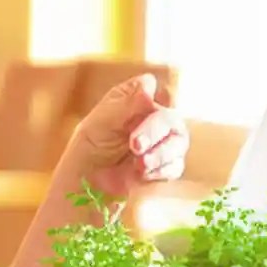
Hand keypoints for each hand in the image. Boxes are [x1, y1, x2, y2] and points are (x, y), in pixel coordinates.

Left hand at [69, 73, 188, 196]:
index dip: (147, 96)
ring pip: (178, 142)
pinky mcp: (166, 166)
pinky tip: (142, 175)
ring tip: (139, 165)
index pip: (151, 87)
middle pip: (170, 117)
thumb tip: (150, 83)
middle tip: (135, 146)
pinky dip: (160, 170)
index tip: (140, 106)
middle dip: (154, 131)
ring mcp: (163, 142)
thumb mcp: (102, 121)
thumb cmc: (90, 147)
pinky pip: (175, 166)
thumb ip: (127, 103)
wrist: (87, 183)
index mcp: (135, 99)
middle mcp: (153, 117)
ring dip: (160, 153)